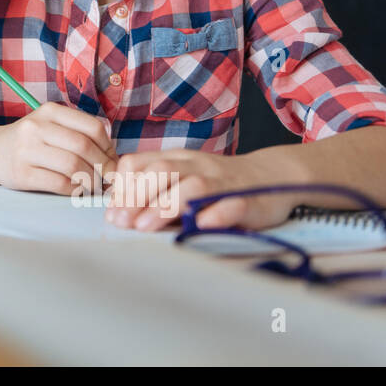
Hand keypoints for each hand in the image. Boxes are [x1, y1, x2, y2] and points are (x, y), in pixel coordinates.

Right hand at [0, 102, 116, 193]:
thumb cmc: (29, 141)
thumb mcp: (49, 124)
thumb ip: (77, 133)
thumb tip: (114, 157)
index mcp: (49, 111)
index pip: (92, 127)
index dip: (109, 147)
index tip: (112, 160)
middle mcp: (36, 127)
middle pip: (84, 147)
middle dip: (103, 167)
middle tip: (109, 179)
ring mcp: (27, 150)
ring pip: (73, 166)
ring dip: (91, 180)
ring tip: (94, 186)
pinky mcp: (22, 173)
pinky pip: (59, 183)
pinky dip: (74, 189)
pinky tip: (77, 190)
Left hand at [105, 149, 296, 231]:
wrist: (272, 176)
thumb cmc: (217, 182)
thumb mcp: (182, 178)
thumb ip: (154, 191)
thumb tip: (119, 213)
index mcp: (177, 159)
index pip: (140, 164)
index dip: (123, 186)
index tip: (113, 211)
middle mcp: (197, 165)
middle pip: (161, 171)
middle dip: (137, 197)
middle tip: (122, 222)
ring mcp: (224, 181)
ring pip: (193, 186)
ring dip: (166, 206)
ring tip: (145, 226)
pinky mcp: (249, 200)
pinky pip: (231, 204)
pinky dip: (215, 215)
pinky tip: (200, 226)